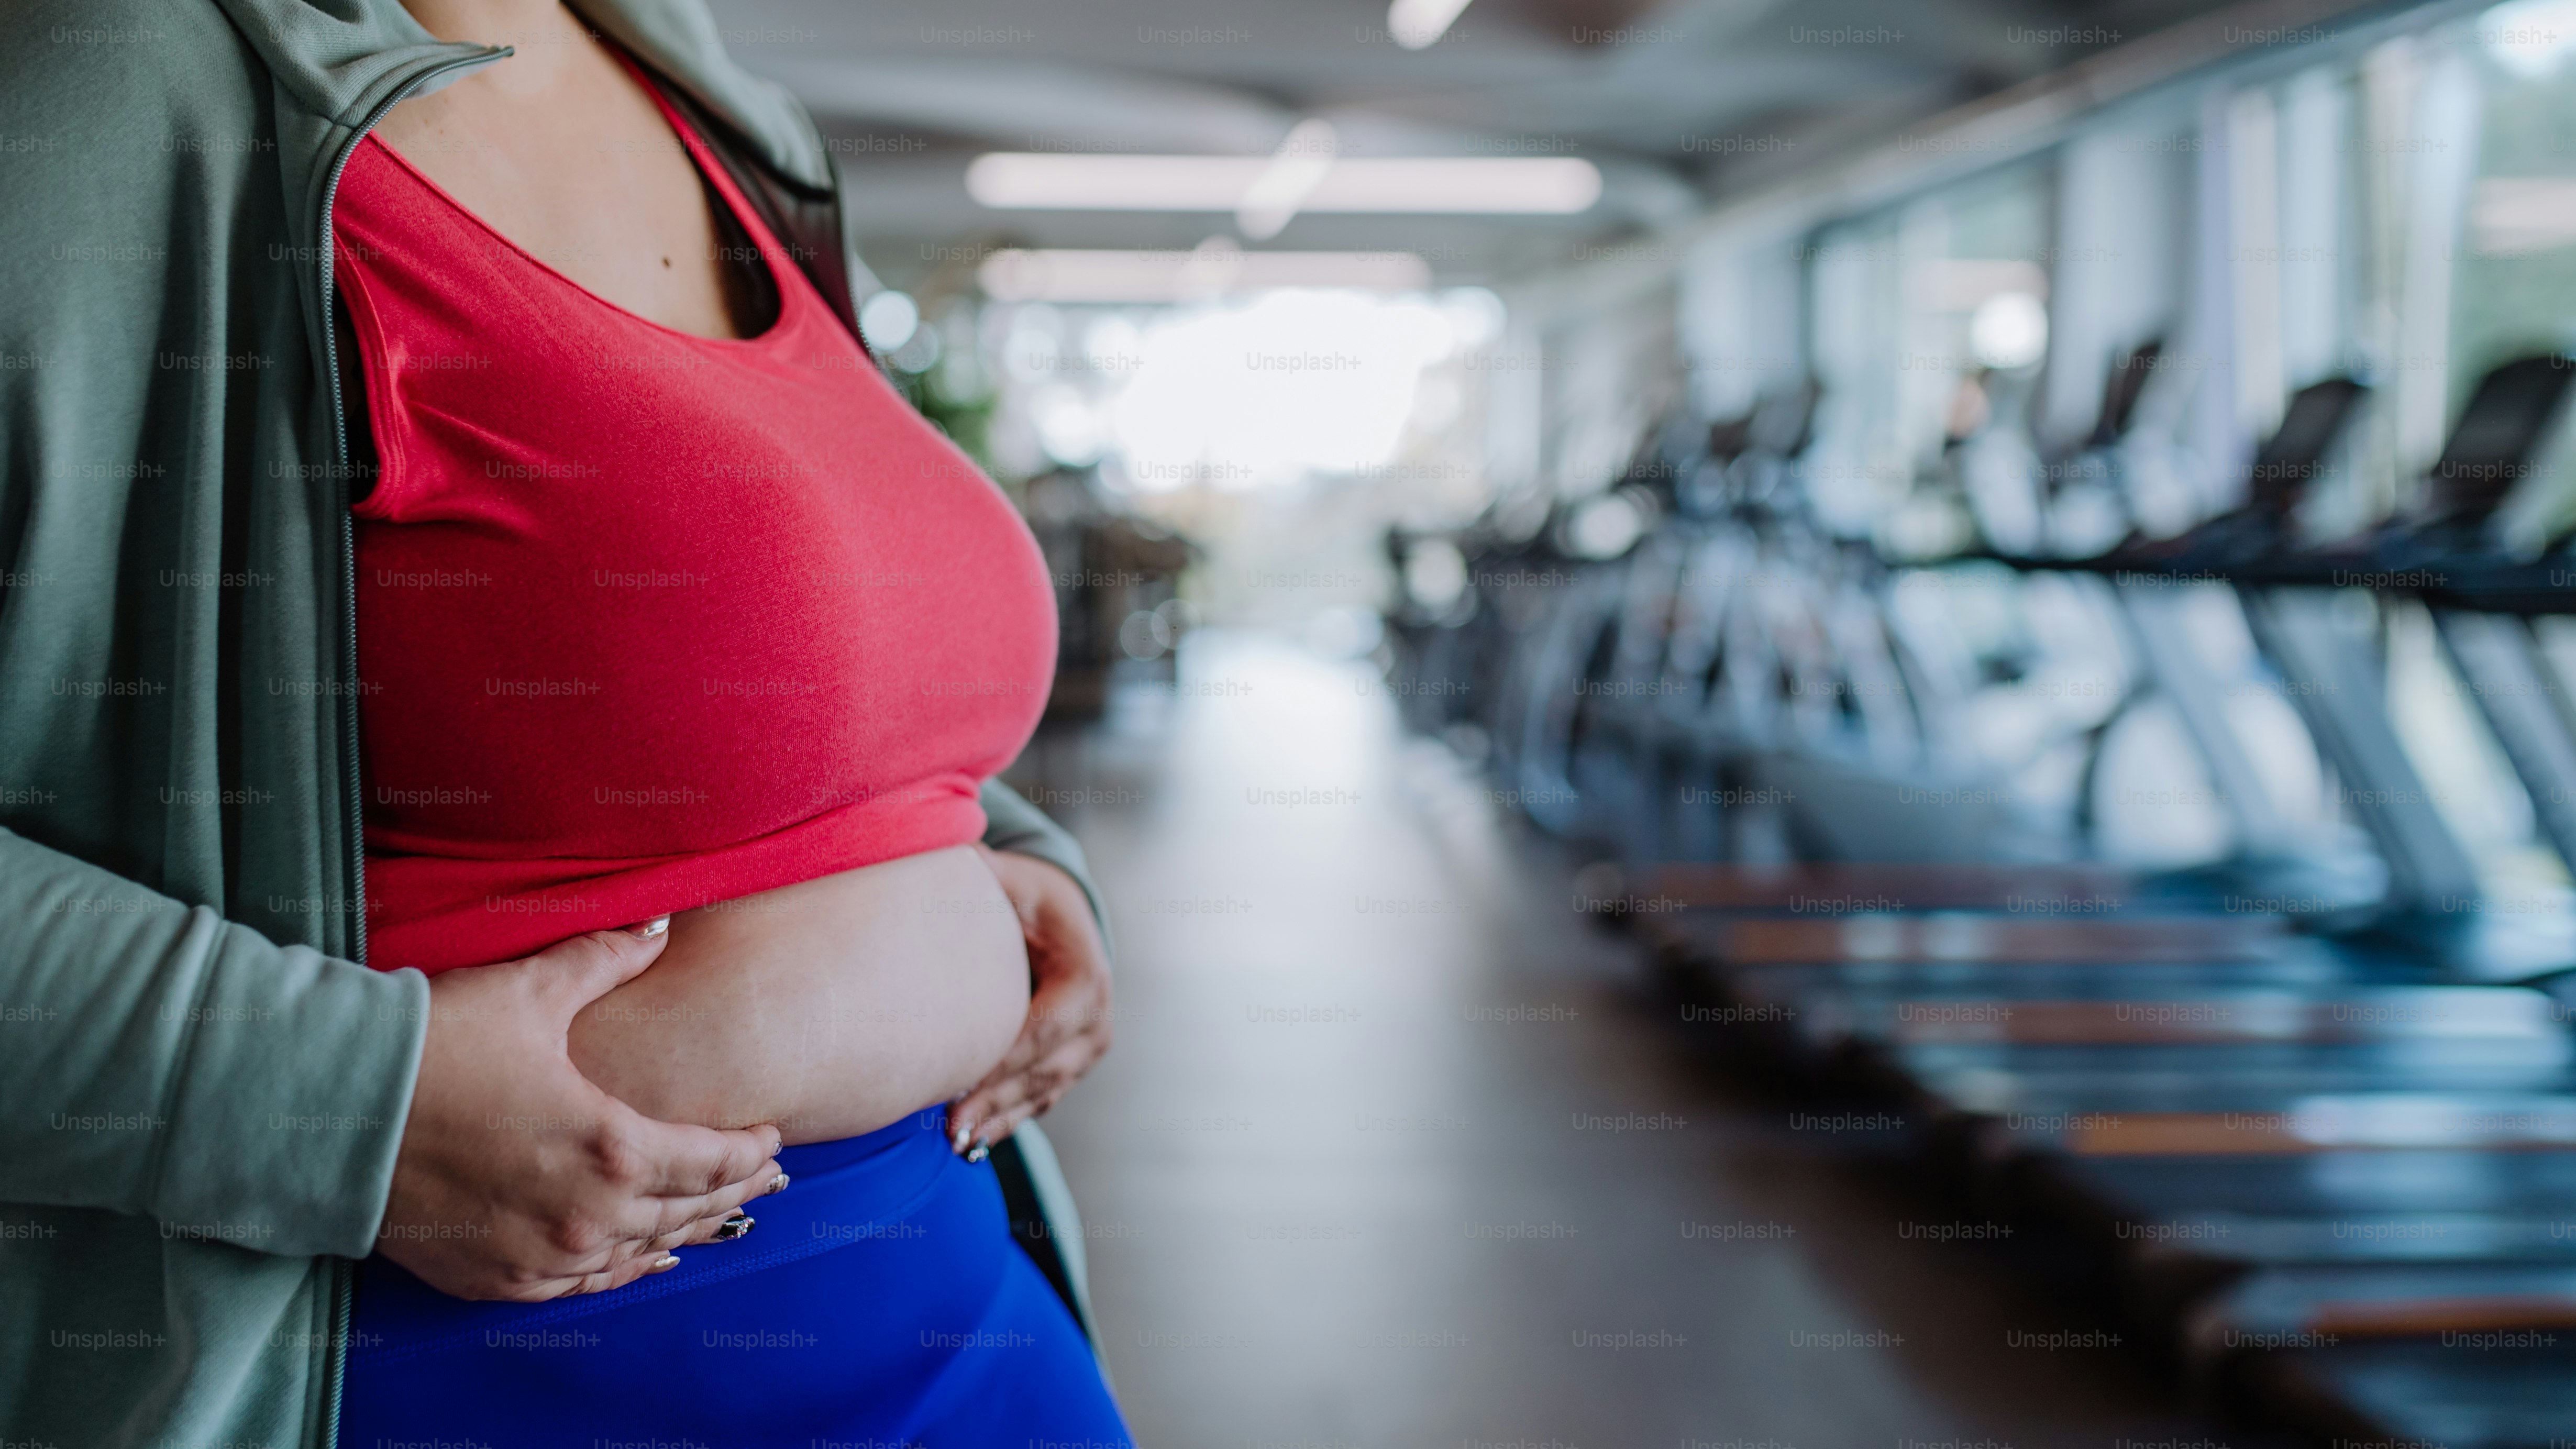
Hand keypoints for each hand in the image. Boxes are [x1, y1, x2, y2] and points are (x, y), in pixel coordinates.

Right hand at [376, 921, 787, 1300]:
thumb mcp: (530, 992)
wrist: (329, 1112)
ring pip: (638, 1252)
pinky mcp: (496, 1279)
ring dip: (683, 1233)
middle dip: (732, 1193)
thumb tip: (656, 925)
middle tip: (767, 1180)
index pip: (711, 1160)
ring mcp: (541, 1256)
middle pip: (686, 1211)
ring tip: (720, 1217)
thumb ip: (604, 961)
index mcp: (611, 1148)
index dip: (748, 1150)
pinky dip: (621, 1271)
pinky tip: (643, 1261)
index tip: (773, 1138)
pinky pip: (582, 1285)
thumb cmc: (434, 1045)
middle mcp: (587, 1216)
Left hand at [951, 848, 1114, 1153]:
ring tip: (958, 1143)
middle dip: (998, 1101)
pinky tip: (974, 1143)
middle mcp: (1097, 1019)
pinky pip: (1041, 1099)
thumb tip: (947, 859)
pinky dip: (1009, 1120)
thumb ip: (979, 874)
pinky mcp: (1071, 1066)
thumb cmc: (1029, 897)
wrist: (1063, 918)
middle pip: (1045, 1071)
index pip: (1045, 1029)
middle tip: (952, 1127)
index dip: (1004, 1061)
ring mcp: (1088, 1048)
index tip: (960, 1083)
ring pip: (1044, 1093)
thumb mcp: (1011, 879)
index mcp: (1086, 976)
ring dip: (1002, 1120)